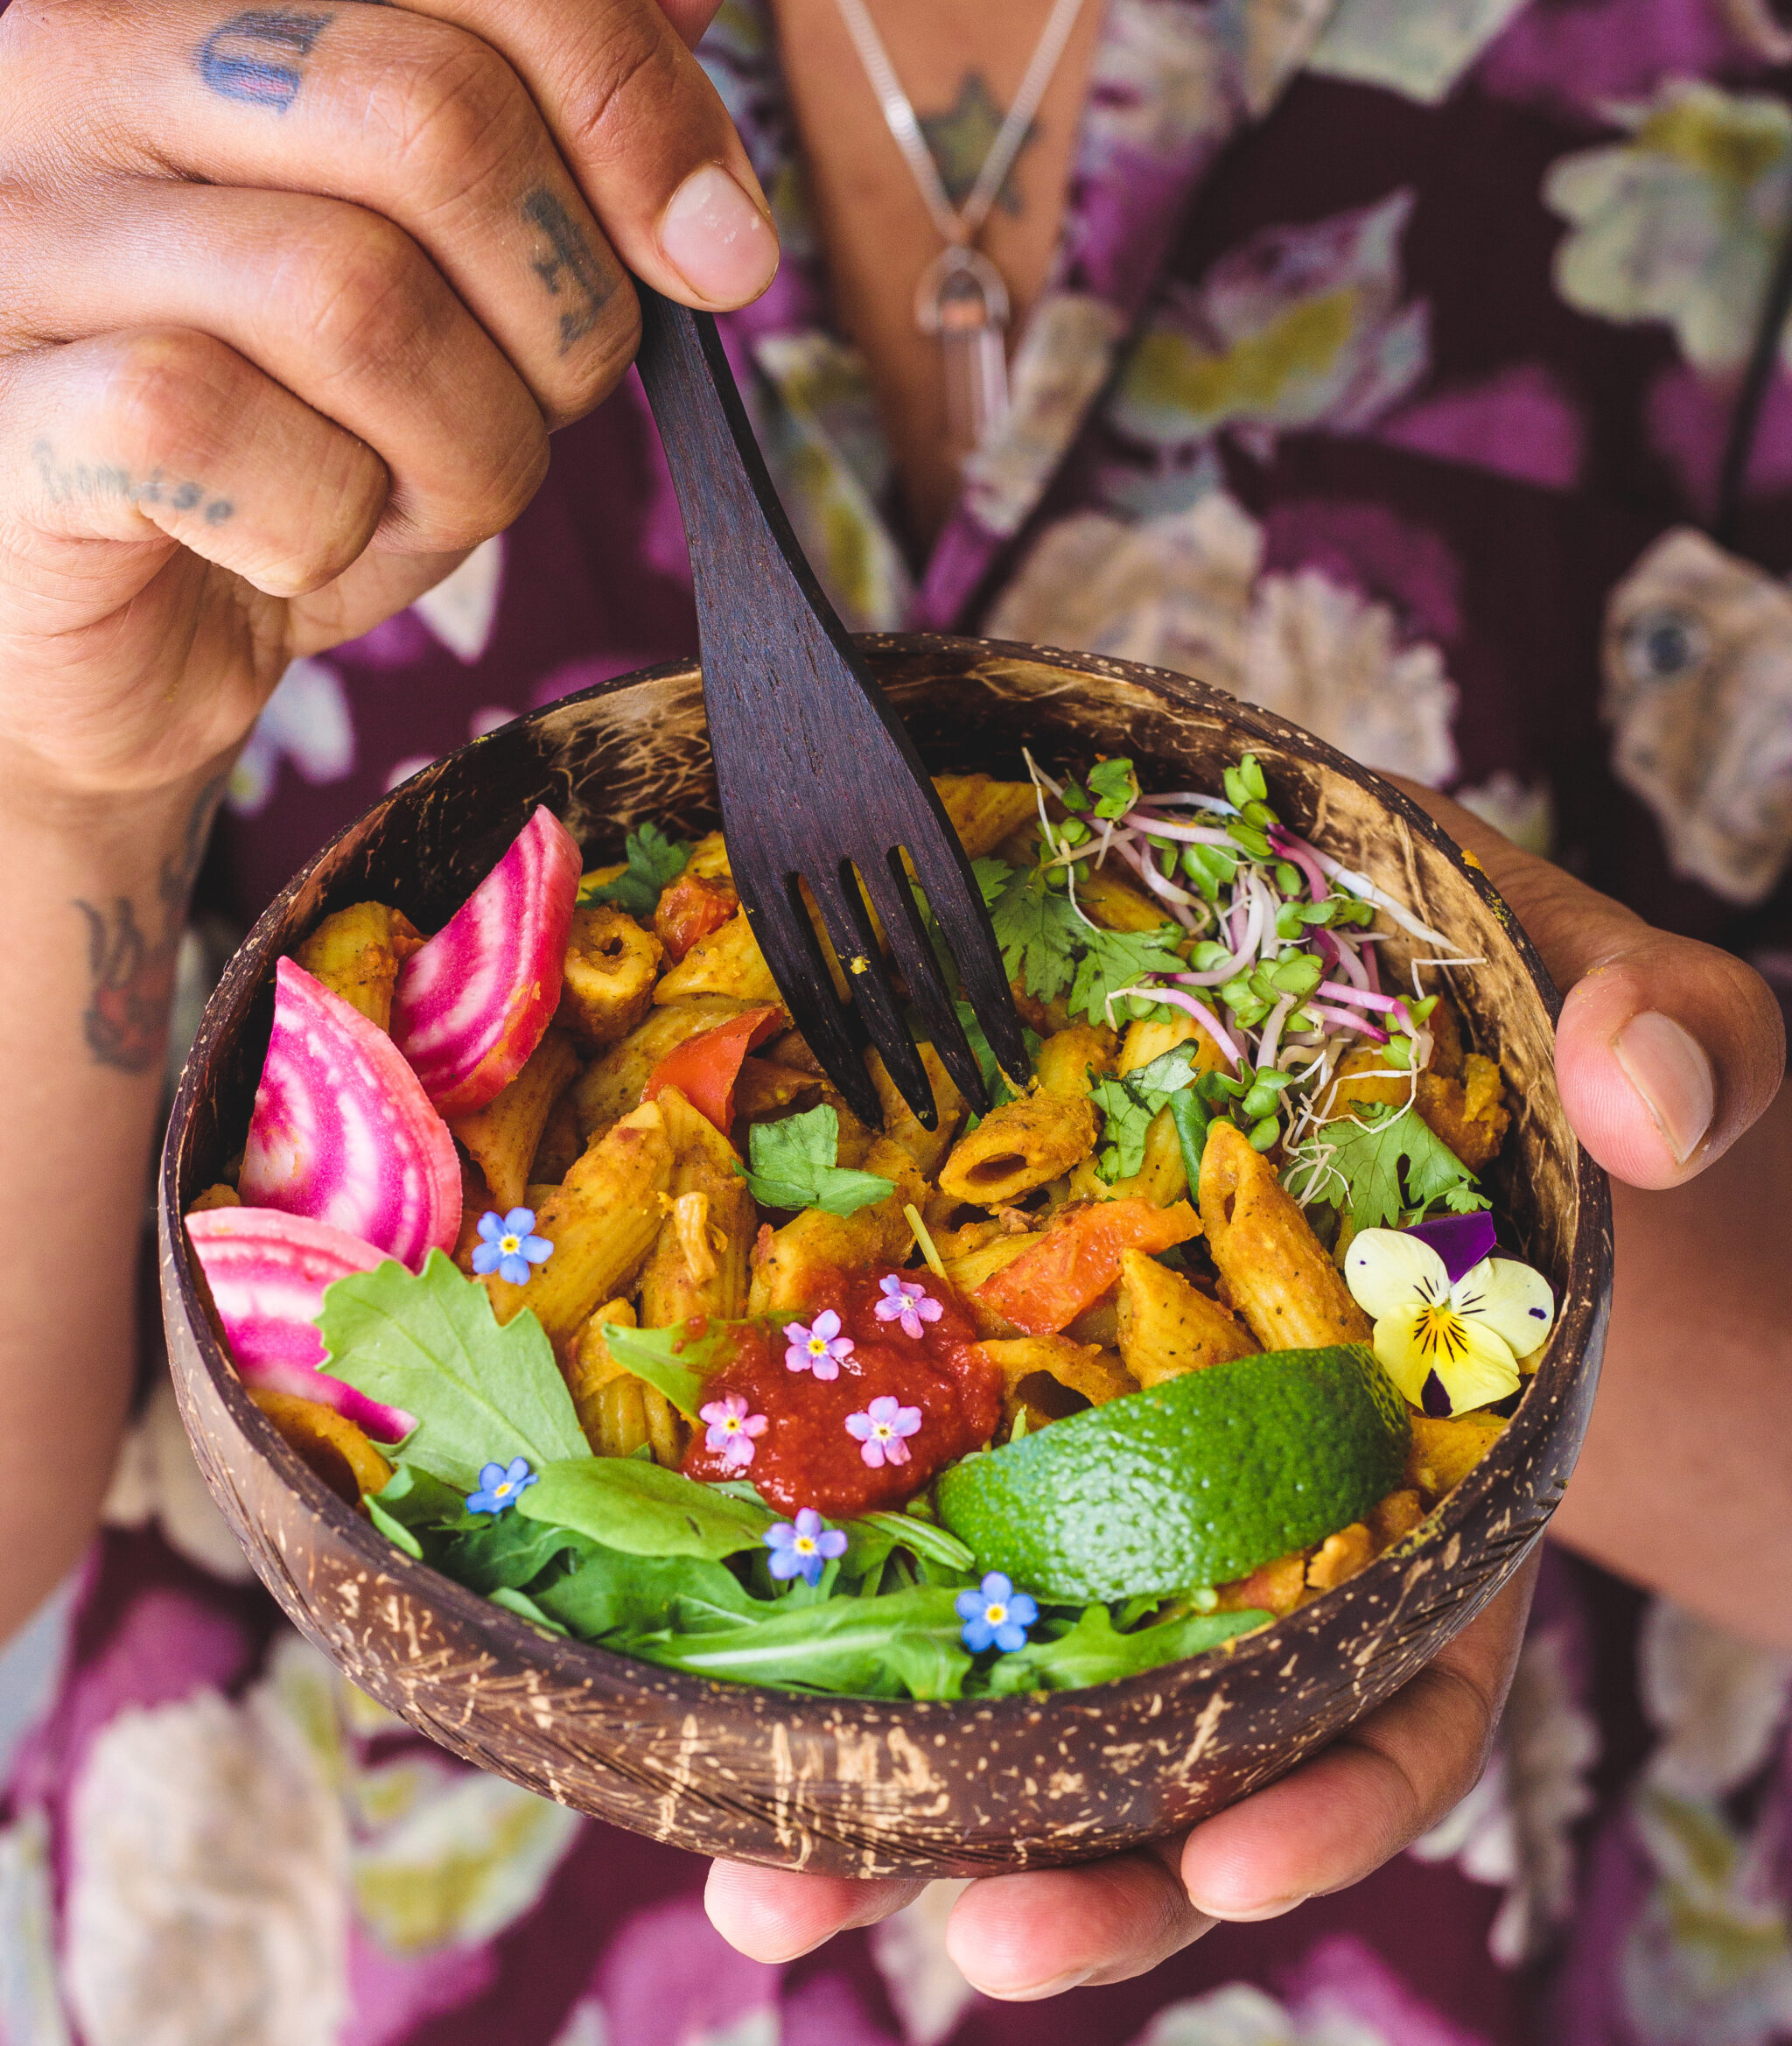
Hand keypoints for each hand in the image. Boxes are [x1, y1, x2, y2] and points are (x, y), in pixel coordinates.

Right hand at [0, 0, 780, 803]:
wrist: (128, 623)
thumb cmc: (313, 419)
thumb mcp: (480, 238)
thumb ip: (586, 42)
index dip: (631, 87)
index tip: (710, 242)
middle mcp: (87, 50)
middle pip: (435, 115)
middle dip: (561, 304)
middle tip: (537, 397)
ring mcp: (24, 225)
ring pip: (358, 300)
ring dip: (463, 447)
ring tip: (410, 482)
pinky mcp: (4, 406)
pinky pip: (232, 438)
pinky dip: (329, 531)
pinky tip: (292, 540)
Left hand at [704, 797, 1786, 1991]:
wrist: (1406, 1008)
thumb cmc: (1542, 1027)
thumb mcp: (1646, 1018)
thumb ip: (1675, 1045)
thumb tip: (1640, 1104)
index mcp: (1454, 1485)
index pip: (1419, 1688)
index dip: (1336, 1795)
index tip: (1229, 1865)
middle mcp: (1289, 1523)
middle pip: (1199, 1748)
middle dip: (1091, 1865)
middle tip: (976, 1939)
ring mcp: (1147, 1480)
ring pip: (1041, 1685)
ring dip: (921, 1805)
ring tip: (770, 1889)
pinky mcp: (1028, 1411)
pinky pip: (940, 1537)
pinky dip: (850, 1631)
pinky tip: (715, 1693)